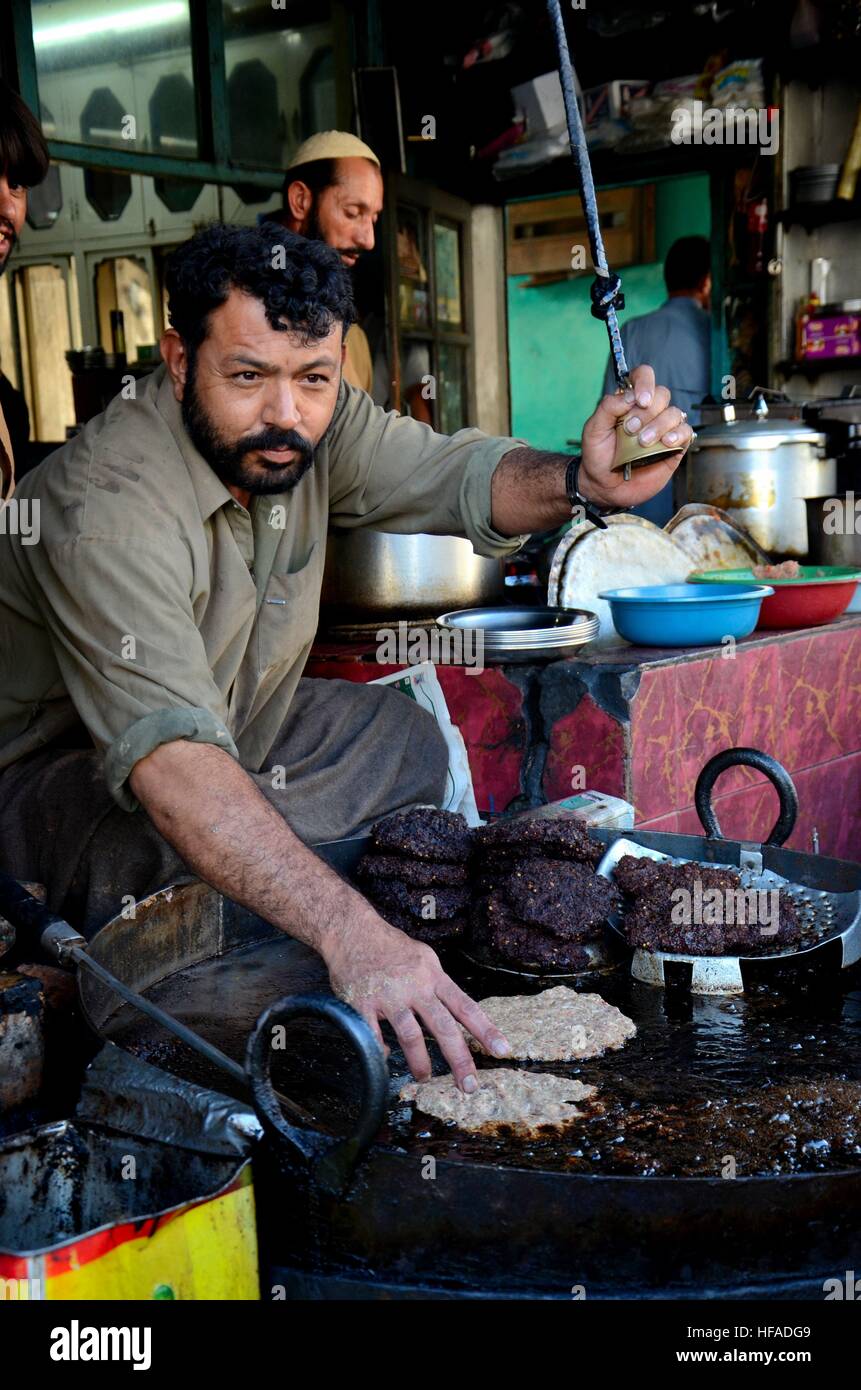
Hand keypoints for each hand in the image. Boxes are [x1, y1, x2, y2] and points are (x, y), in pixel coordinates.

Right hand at [324, 915, 510, 1088]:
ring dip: (420, 1063)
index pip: (466, 1007)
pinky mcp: (363, 1003)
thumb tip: (450, 1011)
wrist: (353, 930)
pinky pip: (374, 1035)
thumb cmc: (390, 945)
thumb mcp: (423, 957)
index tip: (503, 1050)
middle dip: (460, 1059)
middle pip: (443, 1027)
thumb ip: (436, 985)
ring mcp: (389, 996)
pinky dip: (380, 1050)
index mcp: (433, 976)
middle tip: (470, 1085)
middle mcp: (415, 987)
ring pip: (410, 1036)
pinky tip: (385, 1057)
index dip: (486, 1030)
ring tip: (425, 1077)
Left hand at [579, 364, 694, 509]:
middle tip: (631, 430)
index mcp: (629, 401)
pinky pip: (686, 432)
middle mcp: (649, 412)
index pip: (644, 376)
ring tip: (643, 442)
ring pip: (675, 413)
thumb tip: (629, 395)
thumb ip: (607, 407)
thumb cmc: (598, 456)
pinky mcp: (674, 446)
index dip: (645, 382)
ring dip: (660, 426)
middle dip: (648, 412)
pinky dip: (678, 435)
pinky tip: (666, 443)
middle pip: (662, 394)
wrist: (605, 486)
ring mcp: (663, 428)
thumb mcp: (593, 430)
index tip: (640, 400)